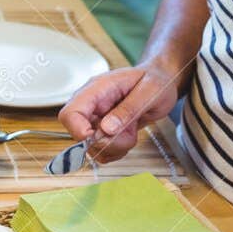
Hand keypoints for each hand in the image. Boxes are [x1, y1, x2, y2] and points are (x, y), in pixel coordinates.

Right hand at [58, 60, 182, 162]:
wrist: (162, 81)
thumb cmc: (156, 80)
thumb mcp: (149, 92)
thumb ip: (128, 109)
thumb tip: (106, 129)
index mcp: (97, 89)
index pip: (70, 113)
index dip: (78, 130)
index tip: (99, 137)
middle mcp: (92, 105)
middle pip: (79, 134)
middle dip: (106, 142)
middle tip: (128, 134)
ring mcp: (96, 119)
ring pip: (92, 147)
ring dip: (115, 147)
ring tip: (132, 130)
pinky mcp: (103, 130)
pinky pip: (102, 151)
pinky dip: (117, 150)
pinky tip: (129, 135)